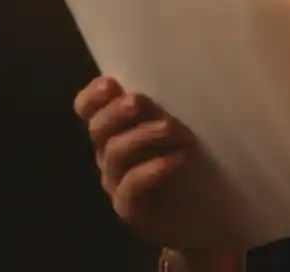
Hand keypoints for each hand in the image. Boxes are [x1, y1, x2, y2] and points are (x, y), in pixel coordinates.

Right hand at [73, 76, 196, 244]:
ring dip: (144, 136)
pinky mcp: (131, 210)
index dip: (92, 96)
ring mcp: (117, 184)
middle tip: (138, 102)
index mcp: (115, 131)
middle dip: (116, 112)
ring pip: (115, 154)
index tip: (110, 84)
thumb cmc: (189, 165)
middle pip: (98, 129)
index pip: (87, 109)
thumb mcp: (177, 129)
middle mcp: (110, 155)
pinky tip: (177, 160)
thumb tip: (174, 73)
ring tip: (173, 129)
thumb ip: (164, 108)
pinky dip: (153, 170)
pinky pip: (131, 187)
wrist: (202, 217)